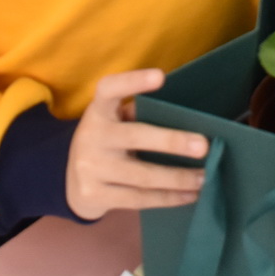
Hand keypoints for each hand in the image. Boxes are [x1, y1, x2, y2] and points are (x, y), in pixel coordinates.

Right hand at [65, 69, 208, 219]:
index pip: (110, 89)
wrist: (70, 182)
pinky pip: (139, 198)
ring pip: (142, 176)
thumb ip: (138, 115)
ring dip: (178, 178)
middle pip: (135, 137)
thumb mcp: (114, 122)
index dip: (133, 81)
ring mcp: (90, 168)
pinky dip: (168, 198)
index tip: (160, 77)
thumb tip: (186, 120)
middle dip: (172, 142)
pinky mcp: (95, 196)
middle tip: (203, 146)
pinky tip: (190, 195)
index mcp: (98, 111)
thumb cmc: (108, 143)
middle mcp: (91, 136)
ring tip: (204, 176)